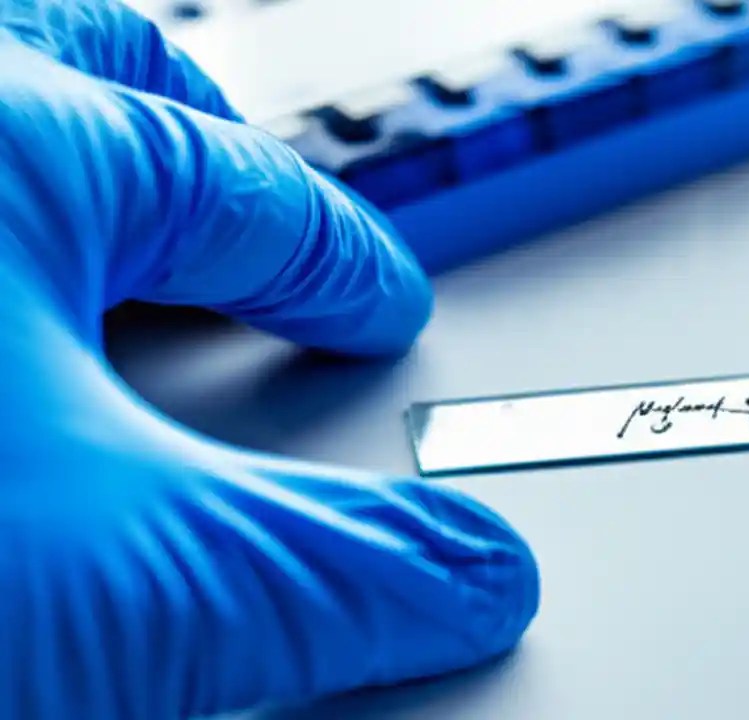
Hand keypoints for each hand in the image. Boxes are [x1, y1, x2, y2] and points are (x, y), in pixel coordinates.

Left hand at [0, 2, 536, 715]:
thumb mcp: (119, 580)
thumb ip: (328, 573)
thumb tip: (470, 577)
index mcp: (14, 143)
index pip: (256, 203)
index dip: (346, 269)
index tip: (383, 310)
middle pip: (105, 79)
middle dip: (205, 148)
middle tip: (260, 214)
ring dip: (76, 177)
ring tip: (119, 258)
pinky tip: (4, 353)